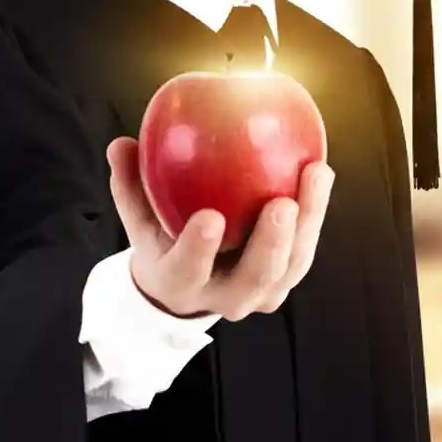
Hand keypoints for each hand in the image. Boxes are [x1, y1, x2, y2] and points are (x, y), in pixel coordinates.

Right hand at [105, 136, 334, 321]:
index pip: (187, 272)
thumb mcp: (139, 218)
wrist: (188, 287)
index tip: (210, 217)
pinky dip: (316, 214)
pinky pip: (305, 249)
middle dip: (271, 244)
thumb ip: (130, 184)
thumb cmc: (163, 241)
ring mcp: (261, 294)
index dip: (198, 250)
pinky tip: (320, 172)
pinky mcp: (285, 280)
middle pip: (254, 278)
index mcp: (180, 283)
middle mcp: (224, 297)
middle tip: (281, 203)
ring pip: (291, 266)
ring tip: (316, 174)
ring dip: (308, 222)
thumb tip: (120, 143)